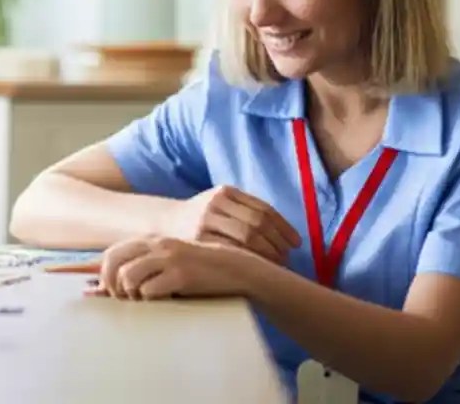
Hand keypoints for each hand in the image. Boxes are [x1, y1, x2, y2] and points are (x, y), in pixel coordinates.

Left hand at [91, 235, 256, 300]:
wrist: (235, 269)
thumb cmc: (194, 272)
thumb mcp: (163, 267)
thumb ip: (132, 273)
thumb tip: (93, 291)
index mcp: (148, 241)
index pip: (108, 254)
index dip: (94, 273)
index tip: (74, 282)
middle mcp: (154, 245)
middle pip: (112, 265)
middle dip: (111, 287)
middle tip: (124, 298)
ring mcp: (167, 258)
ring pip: (128, 279)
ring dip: (133, 295)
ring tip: (149, 298)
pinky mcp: (181, 274)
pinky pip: (150, 291)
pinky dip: (153, 299)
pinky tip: (168, 298)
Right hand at [166, 185, 300, 263]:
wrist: (163, 222)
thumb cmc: (200, 218)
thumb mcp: (219, 205)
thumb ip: (245, 211)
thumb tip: (284, 233)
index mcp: (225, 192)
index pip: (263, 209)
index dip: (284, 227)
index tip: (296, 243)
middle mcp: (215, 203)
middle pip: (257, 223)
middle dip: (277, 242)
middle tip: (288, 257)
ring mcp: (205, 221)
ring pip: (247, 237)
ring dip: (266, 252)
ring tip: (276, 264)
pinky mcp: (198, 239)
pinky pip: (230, 250)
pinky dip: (248, 259)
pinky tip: (256, 267)